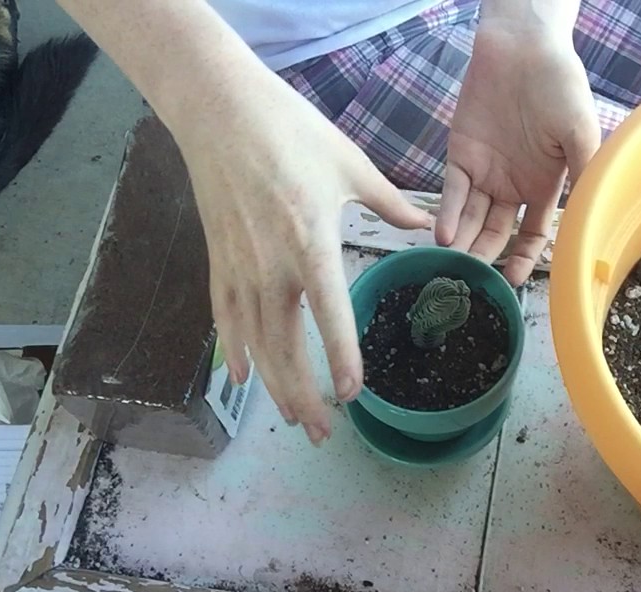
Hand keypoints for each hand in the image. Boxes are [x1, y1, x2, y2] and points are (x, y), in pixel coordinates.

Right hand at [169, 73, 430, 445]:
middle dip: (305, 396)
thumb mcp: (349, 164)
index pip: (329, 316)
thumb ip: (388, 204)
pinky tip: (243, 380)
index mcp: (310, 244)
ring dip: (274, 387)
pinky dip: (234, 352)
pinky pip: (225, 318)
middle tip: (324, 433)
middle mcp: (271, 267)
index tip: (353, 396)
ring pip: (255, 344)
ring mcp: (239, 267)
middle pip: (286, 348)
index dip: (341, 360)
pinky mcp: (218, 260)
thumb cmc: (289, 130)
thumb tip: (423, 226)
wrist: (218, 109)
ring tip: (294, 420)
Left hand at [436, 18, 600, 284]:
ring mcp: (485, 171)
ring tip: (457, 267)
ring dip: (465, 243)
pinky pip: (453, 193)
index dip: (525, 258)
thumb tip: (589, 219)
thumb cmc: (560, 85)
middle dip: (487, 257)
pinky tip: (445, 236)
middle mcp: (513, 184)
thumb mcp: (580, 133)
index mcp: (545, 184)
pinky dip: (449, 215)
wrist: (523, 46)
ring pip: (472, 219)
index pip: (533, 233)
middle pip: (497, 232)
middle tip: (476, 281)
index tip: (515, 281)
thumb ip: (583, 174)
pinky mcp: (459, 155)